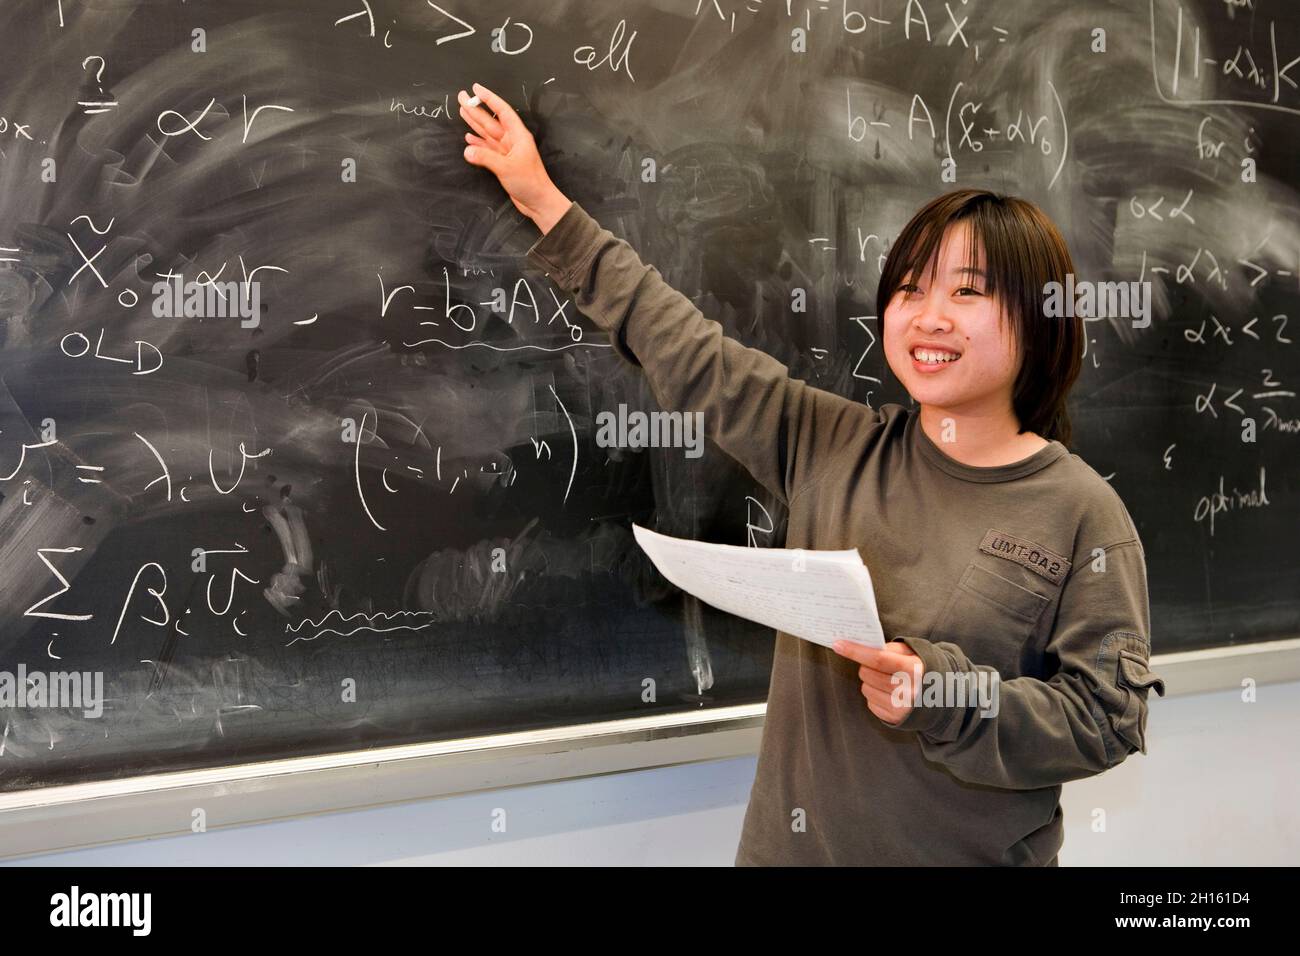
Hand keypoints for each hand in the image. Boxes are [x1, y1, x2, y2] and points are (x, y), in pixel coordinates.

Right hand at [458, 82, 570, 233]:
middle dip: (476, 109)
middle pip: (491, 121)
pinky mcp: (503, 163)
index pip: (502, 111)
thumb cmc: (530, 183)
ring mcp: (507, 152)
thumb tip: (468, 149)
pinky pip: (487, 149)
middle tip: (461, 97)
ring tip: (462, 110)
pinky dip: (478, 143)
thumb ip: (486, 157)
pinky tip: (469, 137)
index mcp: (518, 136)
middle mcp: (512, 141)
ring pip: (487, 133)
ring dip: (475, 123)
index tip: (477, 88)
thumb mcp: (507, 168)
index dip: (489, 98)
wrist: (538, 202)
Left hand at [832, 639, 923, 726]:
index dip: (856, 651)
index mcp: (914, 670)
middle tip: (876, 665)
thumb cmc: (923, 669)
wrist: (942, 697)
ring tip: (887, 680)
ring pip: (866, 688)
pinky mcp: (894, 718)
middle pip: (868, 674)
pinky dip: (874, 695)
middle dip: (865, 666)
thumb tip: (864, 646)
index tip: (838, 644)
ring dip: (870, 681)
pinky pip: (869, 702)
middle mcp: (908, 690)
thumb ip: (891, 648)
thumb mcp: (914, 653)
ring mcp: (900, 707)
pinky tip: (889, 693)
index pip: (878, 659)